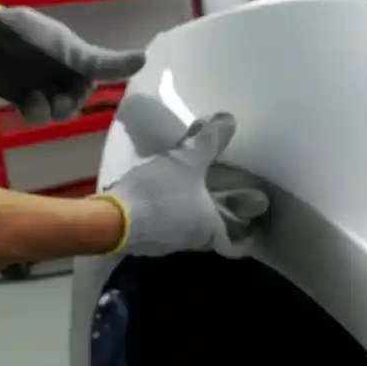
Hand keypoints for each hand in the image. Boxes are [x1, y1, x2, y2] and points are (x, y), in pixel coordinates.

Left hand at [0, 7, 145, 123]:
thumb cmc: (33, 37)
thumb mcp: (73, 51)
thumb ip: (106, 63)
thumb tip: (146, 59)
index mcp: (81, 63)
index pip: (100, 82)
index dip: (93, 89)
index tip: (83, 87)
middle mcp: (67, 78)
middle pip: (78, 103)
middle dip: (69, 102)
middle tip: (57, 94)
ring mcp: (46, 90)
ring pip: (60, 114)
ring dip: (52, 109)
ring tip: (38, 96)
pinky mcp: (26, 100)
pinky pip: (39, 118)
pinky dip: (36, 112)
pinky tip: (28, 100)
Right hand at [100, 113, 268, 257]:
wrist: (111, 219)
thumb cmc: (159, 194)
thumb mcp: (187, 161)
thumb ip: (209, 141)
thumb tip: (230, 119)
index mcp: (211, 228)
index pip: (237, 245)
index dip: (247, 239)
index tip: (255, 228)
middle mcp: (192, 239)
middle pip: (216, 231)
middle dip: (225, 213)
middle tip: (234, 197)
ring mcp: (167, 240)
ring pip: (191, 224)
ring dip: (198, 204)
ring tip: (200, 182)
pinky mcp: (145, 234)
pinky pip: (169, 219)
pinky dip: (175, 203)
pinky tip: (167, 184)